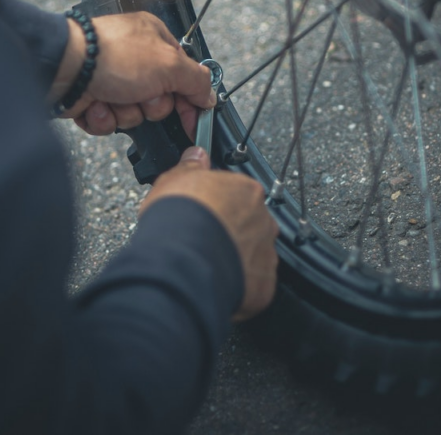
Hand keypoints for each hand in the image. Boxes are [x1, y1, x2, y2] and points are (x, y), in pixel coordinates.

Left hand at [51, 12, 216, 135]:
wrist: (65, 68)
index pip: (184, 76)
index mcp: (155, 41)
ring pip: (133, 114)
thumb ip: (196, 81)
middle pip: (159, 100)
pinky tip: (95, 104)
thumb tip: (209, 95)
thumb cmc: (111, 55)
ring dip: (124, 112)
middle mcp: (134, 59)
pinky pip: (108, 121)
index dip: (190, 100)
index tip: (194, 120)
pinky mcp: (91, 97)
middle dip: (149, 105)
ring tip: (111, 97)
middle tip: (141, 94)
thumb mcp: (169, 65)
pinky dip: (102, 117)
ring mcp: (111, 79)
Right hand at [140, 147, 278, 321]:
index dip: (218, 204)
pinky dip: (238, 285)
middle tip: (202, 239)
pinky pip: (253, 285)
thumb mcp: (175, 179)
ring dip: (235, 258)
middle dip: (229, 232)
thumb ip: (190, 167)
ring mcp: (266, 254)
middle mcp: (263, 221)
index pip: (237, 195)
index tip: (203, 212)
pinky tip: (216, 283)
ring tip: (206, 264)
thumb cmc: (181, 217)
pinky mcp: (263, 285)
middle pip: (249, 225)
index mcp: (247, 192)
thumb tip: (196, 155)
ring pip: (253, 255)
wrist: (184, 259)